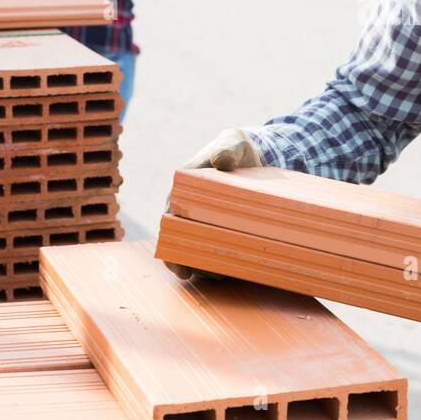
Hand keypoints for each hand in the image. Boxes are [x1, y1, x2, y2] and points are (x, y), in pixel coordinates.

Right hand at [164, 129, 262, 280]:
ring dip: (204, 265)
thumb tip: (221, 160)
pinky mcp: (219, 227)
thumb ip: (228, 150)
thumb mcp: (233, 145)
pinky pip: (213, 248)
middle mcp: (187, 209)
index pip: (170, 219)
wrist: (250, 156)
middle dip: (186, 260)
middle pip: (180, 240)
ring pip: (196, 247)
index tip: (177, 263)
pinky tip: (231, 271)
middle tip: (200, 274)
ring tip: (221, 274)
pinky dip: (218, 261)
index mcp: (182, 190)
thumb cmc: (235, 150)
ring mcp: (202, 220)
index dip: (170, 243)